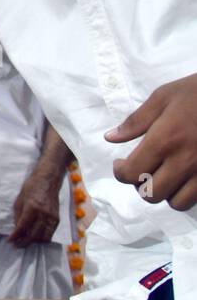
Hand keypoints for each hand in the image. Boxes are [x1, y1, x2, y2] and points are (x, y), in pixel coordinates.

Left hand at [9, 170, 61, 246]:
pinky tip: (35, 238)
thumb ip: (18, 216)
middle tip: (16, 245)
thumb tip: (17, 230)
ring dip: (33, 242)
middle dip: (23, 242)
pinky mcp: (57, 219)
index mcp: (32, 208)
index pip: (22, 227)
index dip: (15, 236)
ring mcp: (52, 217)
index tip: (9, 241)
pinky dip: (42, 239)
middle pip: (33, 235)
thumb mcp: (19, 200)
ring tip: (25, 242)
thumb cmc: (31, 188)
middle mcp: (43, 214)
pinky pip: (50, 234)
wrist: (48, 181)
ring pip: (43, 238)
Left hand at [106, 72, 196, 210]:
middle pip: (151, 194)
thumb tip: (111, 138)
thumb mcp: (164, 97)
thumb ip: (136, 121)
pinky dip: (188, 193)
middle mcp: (185, 161)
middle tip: (141, 169)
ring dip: (166, 193)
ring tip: (164, 175)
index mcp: (165, 140)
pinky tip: (185, 176)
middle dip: (140, 185)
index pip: (132, 173)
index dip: (120, 172)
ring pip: (177, 203)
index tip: (121, 163)